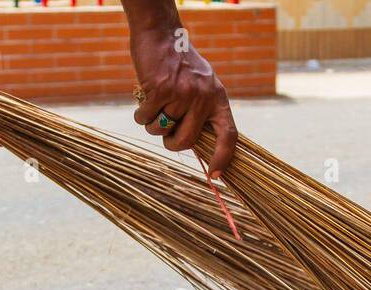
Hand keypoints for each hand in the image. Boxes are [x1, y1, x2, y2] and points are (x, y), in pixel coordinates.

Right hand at [129, 28, 237, 177]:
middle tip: (166, 136)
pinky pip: (146, 118)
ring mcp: (182, 93)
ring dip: (153, 124)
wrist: (161, 33)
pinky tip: (144, 99)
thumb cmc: (180, 63)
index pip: (228, 135)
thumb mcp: (202, 84)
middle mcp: (203, 97)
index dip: (223, 158)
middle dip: (172, 144)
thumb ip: (203, 110)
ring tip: (155, 105)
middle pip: (187, 141)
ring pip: (162, 130)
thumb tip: (196, 146)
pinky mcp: (161, 89)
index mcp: (218, 98)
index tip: (215, 175)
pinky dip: (141, 114)